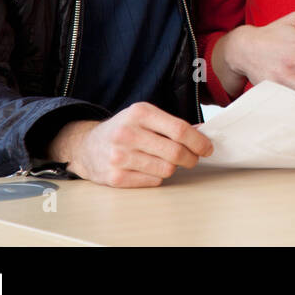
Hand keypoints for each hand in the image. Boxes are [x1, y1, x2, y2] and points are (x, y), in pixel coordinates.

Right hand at [48, 102, 213, 187]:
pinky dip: (158, 177)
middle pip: (175, 152)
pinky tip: (150, 168)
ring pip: (166, 169)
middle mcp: (128, 133)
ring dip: (174, 168)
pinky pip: (153, 181)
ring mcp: (120, 157)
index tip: (207, 148)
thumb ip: (172, 124)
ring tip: (168, 162)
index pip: (179, 129)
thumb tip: (203, 133)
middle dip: (192, 158)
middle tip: (193, 158)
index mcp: (140, 113)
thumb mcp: (145, 116)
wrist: (86, 146)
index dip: (199, 141)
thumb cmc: (123, 129)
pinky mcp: (115, 177)